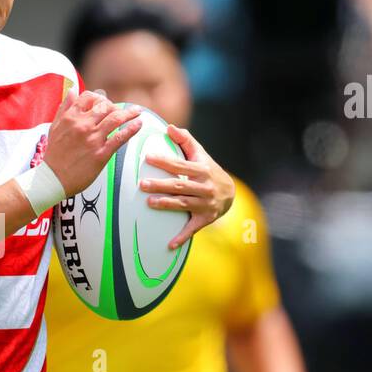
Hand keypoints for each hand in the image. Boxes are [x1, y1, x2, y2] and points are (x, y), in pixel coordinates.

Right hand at [43, 88, 141, 196]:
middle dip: (115, 106)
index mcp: (71, 117)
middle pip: (105, 106)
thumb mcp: (54, 127)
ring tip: (138, 112)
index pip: (89, 97)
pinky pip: (120, 138)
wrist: (53, 179)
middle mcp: (82, 125)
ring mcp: (92, 139)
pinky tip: (138, 124)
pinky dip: (131, 129)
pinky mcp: (101, 154)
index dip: (99, 97)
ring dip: (129, 113)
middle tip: (121, 110)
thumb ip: (64, 108)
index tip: (104, 102)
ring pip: (115, 119)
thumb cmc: (54, 155)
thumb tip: (73, 90)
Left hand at [139, 125, 234, 249]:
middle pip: (180, 186)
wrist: (230, 193)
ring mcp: (205, 204)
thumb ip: (185, 140)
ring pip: (183, 204)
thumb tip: (169, 127)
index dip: (164, 161)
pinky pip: (192, 229)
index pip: (180, 165)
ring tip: (149, 203)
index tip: (147, 157)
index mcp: (202, 170)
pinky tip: (168, 244)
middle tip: (142, 184)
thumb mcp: (200, 154)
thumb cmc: (207, 169)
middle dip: (161, 185)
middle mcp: (205, 187)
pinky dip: (181, 237)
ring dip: (166, 205)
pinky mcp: (205, 219)